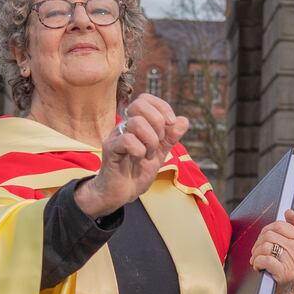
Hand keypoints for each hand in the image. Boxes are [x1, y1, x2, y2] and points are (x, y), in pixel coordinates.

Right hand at [75, 94, 187, 216]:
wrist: (119, 194)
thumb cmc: (135, 173)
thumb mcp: (159, 154)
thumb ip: (170, 138)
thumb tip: (184, 120)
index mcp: (135, 123)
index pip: (145, 99)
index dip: (162, 107)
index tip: (171, 124)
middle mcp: (124, 126)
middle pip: (139, 104)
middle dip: (158, 123)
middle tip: (158, 142)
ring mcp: (116, 136)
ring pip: (137, 123)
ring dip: (150, 141)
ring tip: (148, 155)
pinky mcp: (110, 149)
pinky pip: (128, 140)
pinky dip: (139, 151)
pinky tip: (137, 160)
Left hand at [251, 209, 293, 293]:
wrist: (286, 291)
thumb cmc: (287, 265)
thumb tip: (289, 211)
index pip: (278, 225)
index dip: (266, 231)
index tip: (265, 239)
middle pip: (269, 235)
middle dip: (258, 244)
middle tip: (258, 252)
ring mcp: (293, 263)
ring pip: (266, 246)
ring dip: (256, 254)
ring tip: (257, 260)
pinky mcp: (284, 274)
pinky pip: (265, 260)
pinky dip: (257, 262)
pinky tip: (258, 266)